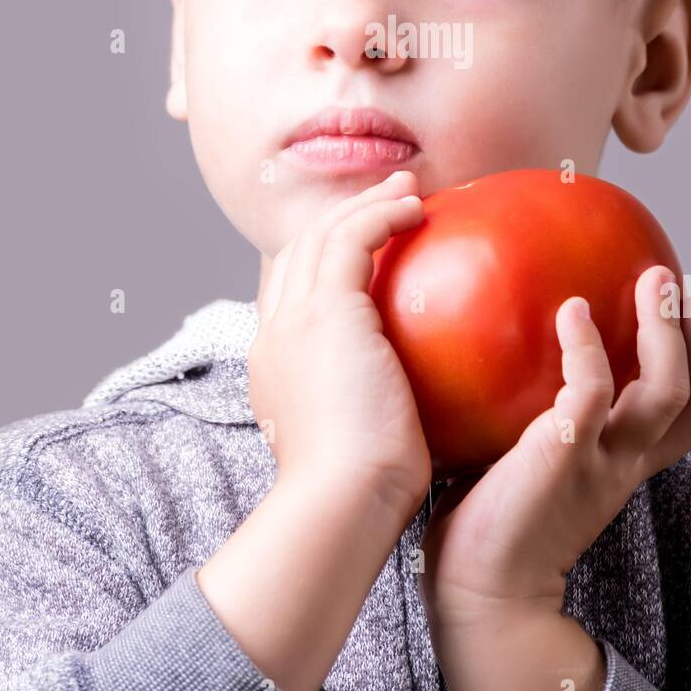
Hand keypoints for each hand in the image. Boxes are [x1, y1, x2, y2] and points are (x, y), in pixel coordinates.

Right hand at [248, 168, 432, 513]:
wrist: (340, 502)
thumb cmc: (363, 492)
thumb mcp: (356, 438)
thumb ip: (368, 406)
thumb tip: (401, 399)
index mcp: (275, 364)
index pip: (287, 290)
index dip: (319, 258)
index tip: (363, 245)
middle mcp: (275, 333)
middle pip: (298, 250)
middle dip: (342, 216)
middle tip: (389, 196)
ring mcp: (295, 319)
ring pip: (321, 234)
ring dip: (365, 203)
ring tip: (406, 189)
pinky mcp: (327, 311)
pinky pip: (353, 237)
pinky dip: (381, 214)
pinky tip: (416, 211)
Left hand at [418, 264, 690, 638]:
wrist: (480, 591)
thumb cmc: (491, 525)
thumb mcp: (534, 461)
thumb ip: (539, 419)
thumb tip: (506, 355)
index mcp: (622, 467)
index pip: (690, 417)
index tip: (688, 310)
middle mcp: (624, 464)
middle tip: (676, 281)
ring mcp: (600, 461)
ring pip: (664, 391)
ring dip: (663, 330)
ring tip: (650, 282)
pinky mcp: (563, 455)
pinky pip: (593, 391)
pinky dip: (587, 346)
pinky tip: (571, 312)